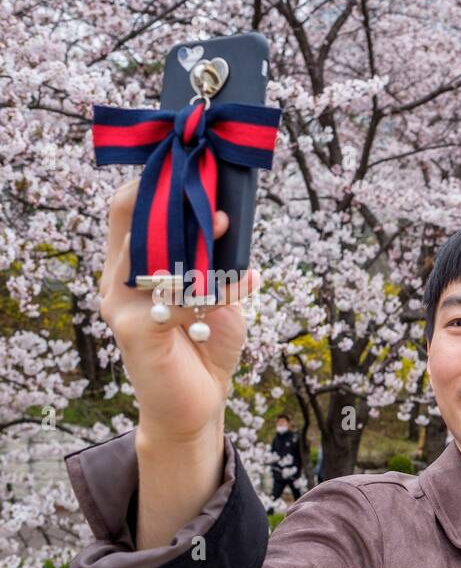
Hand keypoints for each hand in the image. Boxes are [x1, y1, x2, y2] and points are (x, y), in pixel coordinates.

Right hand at [98, 178, 260, 444]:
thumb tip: (234, 219)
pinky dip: (205, 290)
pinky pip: (171, 296)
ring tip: (225, 225)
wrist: (198, 405)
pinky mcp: (133, 330)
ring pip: (152, 251)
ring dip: (193, 238)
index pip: (127, 205)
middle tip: (212, 184)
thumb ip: (218, 260)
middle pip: (134, 217)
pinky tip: (229, 290)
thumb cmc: (207, 345)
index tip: (193, 162)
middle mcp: (118, 277)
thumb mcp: (219, 294)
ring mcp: (120, 303)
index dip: (155, 179)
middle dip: (175, 198)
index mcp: (132, 263)